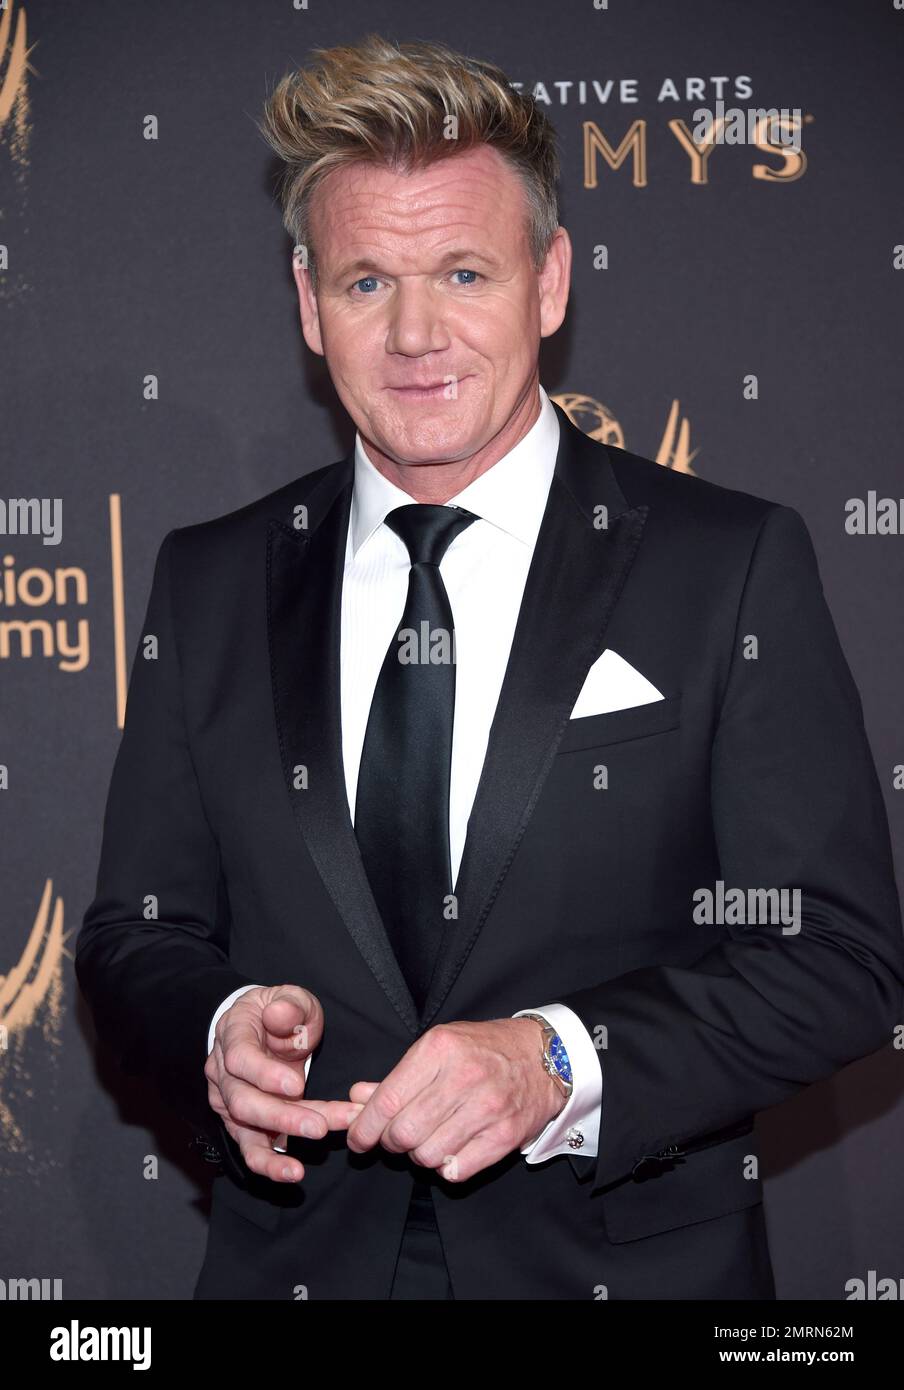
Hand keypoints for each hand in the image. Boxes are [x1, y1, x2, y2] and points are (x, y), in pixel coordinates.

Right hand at [204, 984, 362, 1182]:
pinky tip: (292, 1173)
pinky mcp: (241, 1123)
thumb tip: (279, 1016)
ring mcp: (228, 1100)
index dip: (265, 1074)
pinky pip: (250, 1147)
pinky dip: (269, 1164)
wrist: (264, 1025)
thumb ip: (289, 1005)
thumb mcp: (290, 998)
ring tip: (298, 1168)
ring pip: (244, 1130)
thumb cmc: (280, 1012)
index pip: (240, 1058)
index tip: (297, 1084)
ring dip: (274, 1150)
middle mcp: (222, 1072)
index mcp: (233, 1035)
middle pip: (241, 1101)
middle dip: (280, 1117)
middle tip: (319, 1126)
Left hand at [345, 1017, 565, 1182]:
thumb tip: (356, 1099)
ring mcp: (488, 1107)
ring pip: (427, 1155)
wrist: (545, 1056)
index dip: (365, 1127)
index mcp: (440, 1049)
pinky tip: (452, 1149)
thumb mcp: (438, 1048)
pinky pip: (457, 1170)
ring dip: (420, 1154)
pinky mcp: (506, 1135)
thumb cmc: (485, 1049)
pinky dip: (447, 1167)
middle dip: (390, 1142)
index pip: (388, 1100)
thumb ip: (396, 1078)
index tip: (358, 1139)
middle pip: (403, 1133)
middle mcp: (464, 1077)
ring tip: (429, 1137)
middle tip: (396, 1137)